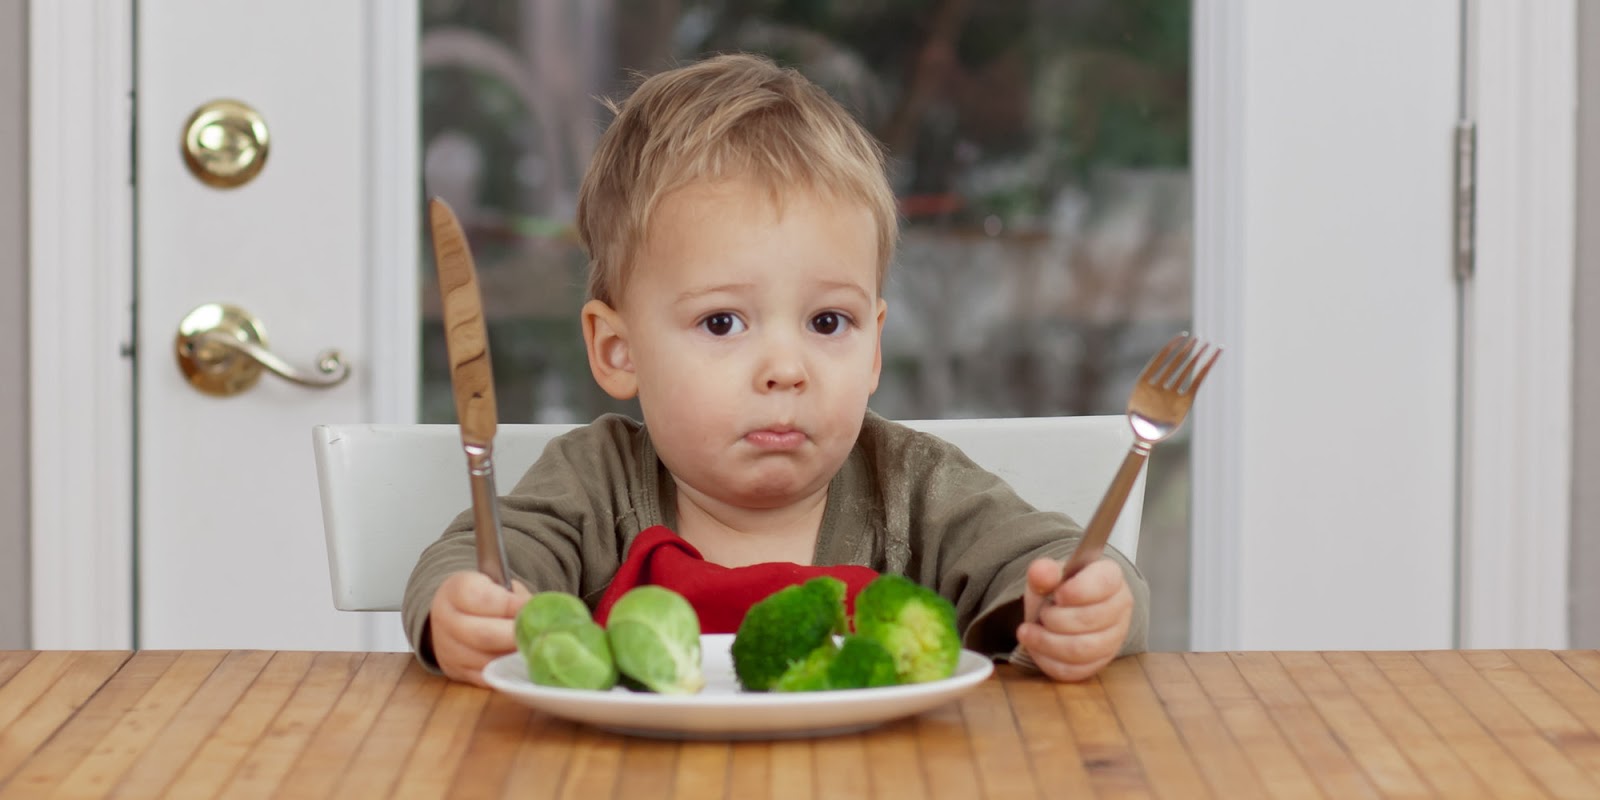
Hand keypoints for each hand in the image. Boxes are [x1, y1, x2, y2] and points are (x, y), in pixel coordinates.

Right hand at [428, 571, 531, 686]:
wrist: (453, 613)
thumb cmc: (485, 595)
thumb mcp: (497, 586)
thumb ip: (516, 598)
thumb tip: (540, 614)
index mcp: (454, 591)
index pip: (482, 599)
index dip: (510, 605)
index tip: (531, 607)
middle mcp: (445, 621)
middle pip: (484, 636)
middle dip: (516, 636)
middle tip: (539, 635)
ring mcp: (448, 650)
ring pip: (486, 662)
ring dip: (513, 657)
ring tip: (533, 649)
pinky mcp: (457, 672)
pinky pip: (486, 678)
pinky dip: (507, 672)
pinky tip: (521, 662)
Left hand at [1016, 557, 1132, 681]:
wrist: (1062, 611)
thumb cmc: (1060, 590)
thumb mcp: (1048, 576)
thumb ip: (1043, 572)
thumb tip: (1040, 571)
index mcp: (1111, 577)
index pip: (1105, 582)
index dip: (1078, 590)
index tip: (1058, 595)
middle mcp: (1119, 608)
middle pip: (1090, 620)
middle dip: (1055, 618)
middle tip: (1041, 613)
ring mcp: (1114, 638)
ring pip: (1081, 649)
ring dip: (1047, 641)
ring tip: (1028, 631)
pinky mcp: (1100, 662)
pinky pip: (1074, 670)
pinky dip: (1048, 660)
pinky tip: (1035, 647)